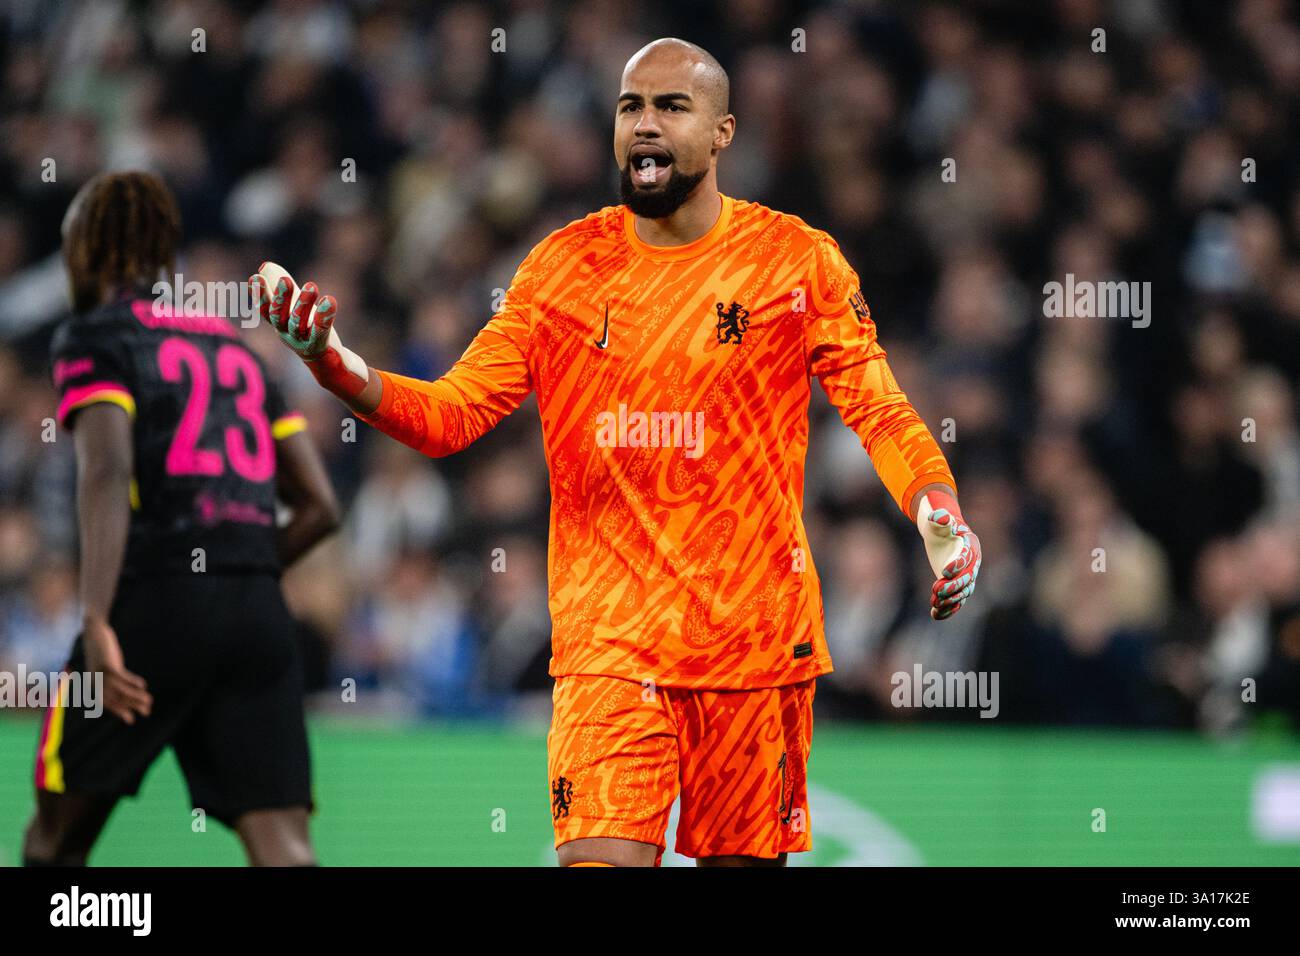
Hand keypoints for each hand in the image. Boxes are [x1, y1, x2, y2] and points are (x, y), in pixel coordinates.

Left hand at [82, 616, 152, 724]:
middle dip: (132, 706)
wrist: (94, 633)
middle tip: (147, 712)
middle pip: (116, 699)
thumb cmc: (101, 651)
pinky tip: (143, 685)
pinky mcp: (107, 665)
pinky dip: (133, 682)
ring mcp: (100, 674)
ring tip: (149, 700)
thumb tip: (125, 692)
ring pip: (120, 691)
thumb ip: (109, 681)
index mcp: (92, 686)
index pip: (108, 704)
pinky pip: (122, 677)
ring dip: (136, 697)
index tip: (132, 720)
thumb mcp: (104, 668)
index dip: (121, 712)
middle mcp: (94, 683)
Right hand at [249, 268, 368, 399]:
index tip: (255, 277)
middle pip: (279, 317)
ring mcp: (302, 343)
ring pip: (299, 324)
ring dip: (304, 304)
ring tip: (312, 286)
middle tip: (285, 279)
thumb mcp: (294, 309)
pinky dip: (324, 316)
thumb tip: (265, 266)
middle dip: (280, 298)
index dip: (259, 295)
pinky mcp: (320, 348)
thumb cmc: (309, 331)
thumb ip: (283, 290)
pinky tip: (330, 301)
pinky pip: (320, 331)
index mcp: (279, 324)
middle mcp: (287, 334)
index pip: (265, 309)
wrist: (330, 364)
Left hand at [916, 489, 981, 620]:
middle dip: (953, 586)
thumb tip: (940, 517)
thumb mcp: (937, 519)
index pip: (967, 557)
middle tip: (936, 590)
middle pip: (967, 579)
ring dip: (950, 600)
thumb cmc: (939, 524)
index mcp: (970, 545)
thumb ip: (939, 518)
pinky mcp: (956, 586)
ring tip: (934, 602)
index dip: (958, 565)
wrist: (940, 532)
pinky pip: (956, 601)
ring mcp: (965, 576)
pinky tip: (935, 615)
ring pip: (963, 593)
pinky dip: (947, 610)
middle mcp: (971, 563)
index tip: (944, 572)